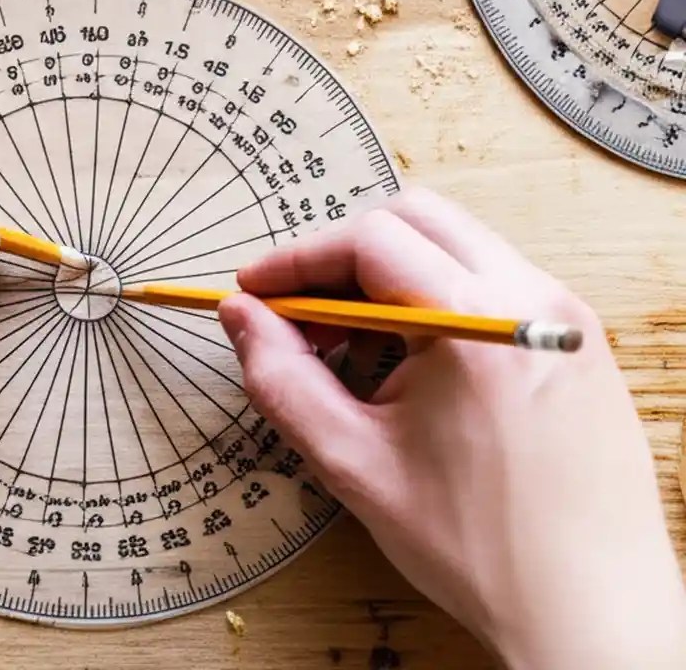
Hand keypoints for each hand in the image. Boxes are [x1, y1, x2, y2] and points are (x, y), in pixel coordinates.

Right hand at [218, 188, 685, 667]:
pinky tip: (403, 362)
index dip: (296, 258)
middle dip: (341, 256)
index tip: (253, 288)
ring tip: (346, 347)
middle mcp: (534, 299)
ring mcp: (564, 315)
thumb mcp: (353, 462)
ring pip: (455, 247)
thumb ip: (283, 379)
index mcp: (479, 322)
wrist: (587, 609)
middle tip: (294, 311)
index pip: (371, 241)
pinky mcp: (573, 339)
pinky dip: (431, 300)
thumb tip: (241, 318)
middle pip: (416, 220)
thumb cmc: (483, 548)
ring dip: (387, 278)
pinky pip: (490, 284)